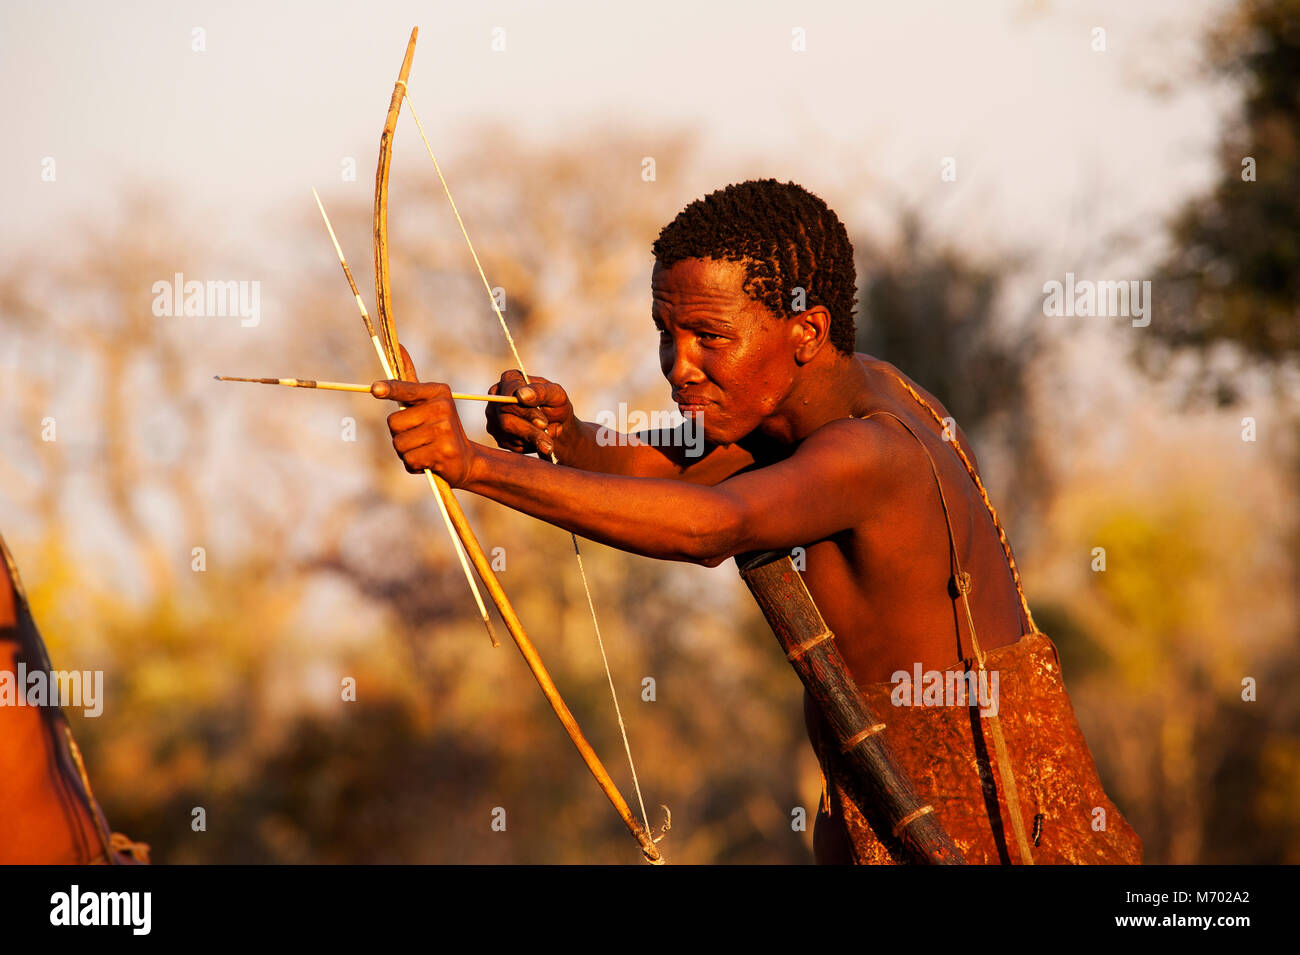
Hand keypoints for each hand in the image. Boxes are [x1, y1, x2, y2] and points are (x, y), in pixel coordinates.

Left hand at [371, 346, 475, 486]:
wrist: (466, 460)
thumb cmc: (439, 429)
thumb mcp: (428, 403)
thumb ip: (410, 381)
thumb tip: (399, 346)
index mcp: (438, 392)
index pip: (407, 390)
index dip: (390, 389)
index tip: (375, 388)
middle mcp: (443, 407)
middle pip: (393, 422)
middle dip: (400, 434)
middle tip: (420, 436)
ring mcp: (444, 430)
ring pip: (399, 443)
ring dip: (406, 451)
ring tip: (425, 448)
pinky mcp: (443, 452)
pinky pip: (409, 460)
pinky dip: (414, 465)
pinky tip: (429, 461)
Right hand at [485, 369, 574, 457]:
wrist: (556, 422)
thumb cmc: (555, 404)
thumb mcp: (556, 395)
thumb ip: (541, 392)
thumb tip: (521, 395)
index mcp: (510, 380)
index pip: (509, 395)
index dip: (526, 411)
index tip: (543, 423)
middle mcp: (496, 397)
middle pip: (506, 420)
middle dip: (530, 431)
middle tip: (548, 441)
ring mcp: (494, 417)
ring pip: (509, 435)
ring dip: (532, 440)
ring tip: (549, 439)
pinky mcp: (498, 435)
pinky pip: (511, 445)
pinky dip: (529, 445)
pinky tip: (538, 439)